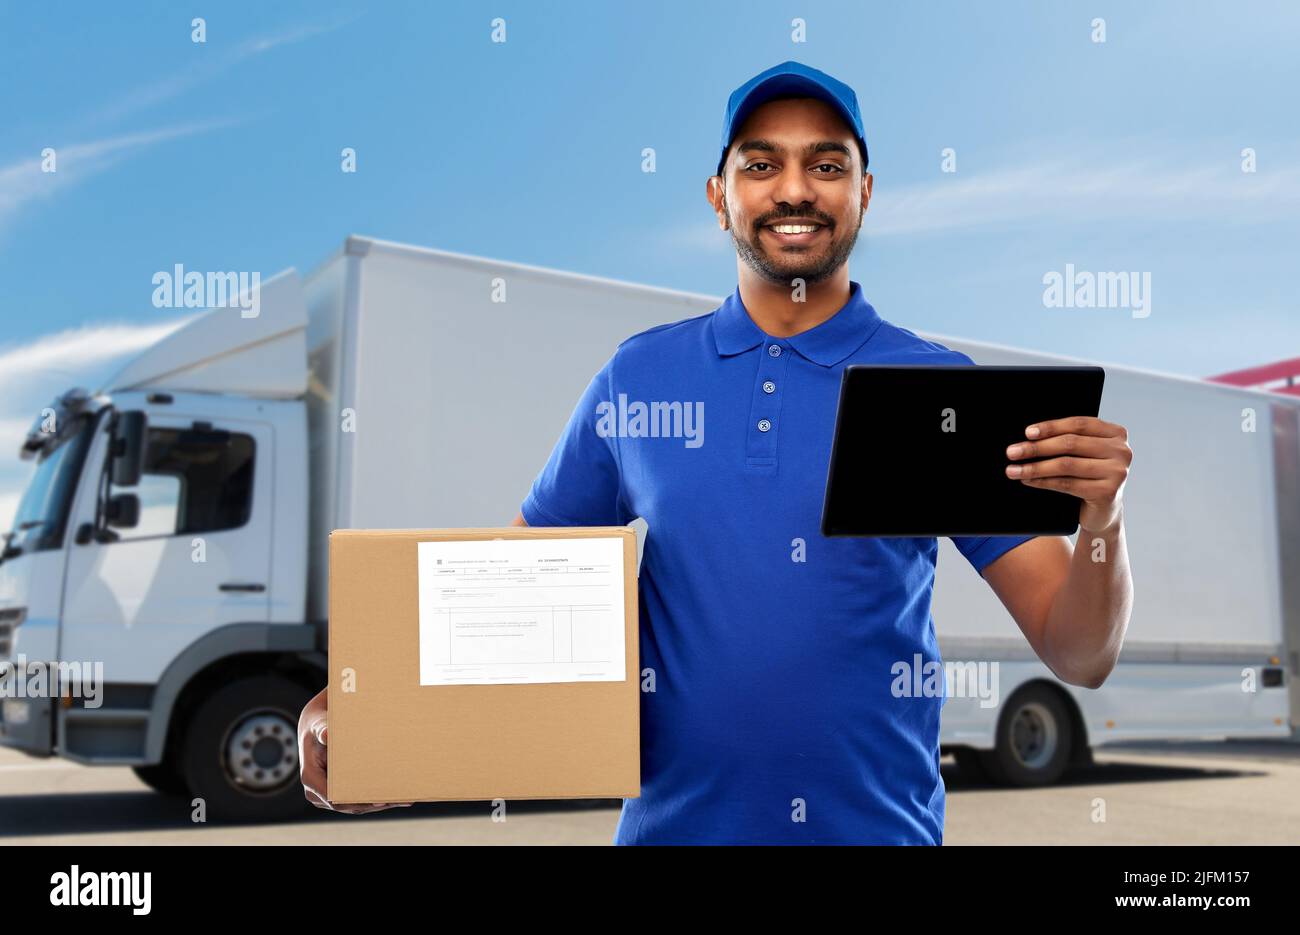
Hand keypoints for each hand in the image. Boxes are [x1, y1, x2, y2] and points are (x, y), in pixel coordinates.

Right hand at [298, 687, 412, 813]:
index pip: (334, 797)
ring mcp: (326, 794)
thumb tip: (326, 735)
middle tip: (397, 800)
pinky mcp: (338, 792)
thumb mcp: (319, 724)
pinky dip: (376, 797)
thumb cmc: (319, 724)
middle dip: (373, 804)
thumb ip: (322, 729)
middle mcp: (316, 790)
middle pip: (347, 805)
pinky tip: (396, 795)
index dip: (356, 801)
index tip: (377, 801)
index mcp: (310, 777)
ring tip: (403, 799)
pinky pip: (357, 799)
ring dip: (378, 803)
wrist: (317, 727)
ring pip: (355, 805)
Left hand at [1005, 416, 1131, 532]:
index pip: (1079, 424)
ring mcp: (1117, 472)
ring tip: (1013, 469)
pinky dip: (1043, 481)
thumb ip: (1068, 440)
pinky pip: (1066, 483)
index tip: (1027, 432)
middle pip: (1070, 443)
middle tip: (1012, 452)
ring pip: (1066, 464)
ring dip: (1034, 467)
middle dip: (1036, 447)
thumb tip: (1029, 435)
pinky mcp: (1107, 492)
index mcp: (1116, 434)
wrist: (1103, 511)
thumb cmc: (1088, 477)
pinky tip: (1028, 480)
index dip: (1051, 426)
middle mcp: (1121, 451)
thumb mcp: (1083, 454)